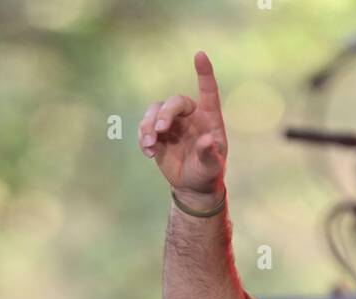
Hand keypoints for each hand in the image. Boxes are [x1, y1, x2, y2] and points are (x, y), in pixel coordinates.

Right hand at [138, 50, 227, 204]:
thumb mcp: (212, 167)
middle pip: (173, 102)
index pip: (208, 92)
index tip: (200, 55)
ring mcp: (172, 122)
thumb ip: (209, 154)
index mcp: (208, 118)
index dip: (204, 73)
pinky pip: (145, 127)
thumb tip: (207, 141)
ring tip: (150, 145)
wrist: (192, 185)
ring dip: (149, 126)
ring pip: (155, 111)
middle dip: (164, 114)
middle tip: (160, 130)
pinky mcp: (157, 132)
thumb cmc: (208, 173)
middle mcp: (189, 115)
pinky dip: (143, 137)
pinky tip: (149, 152)